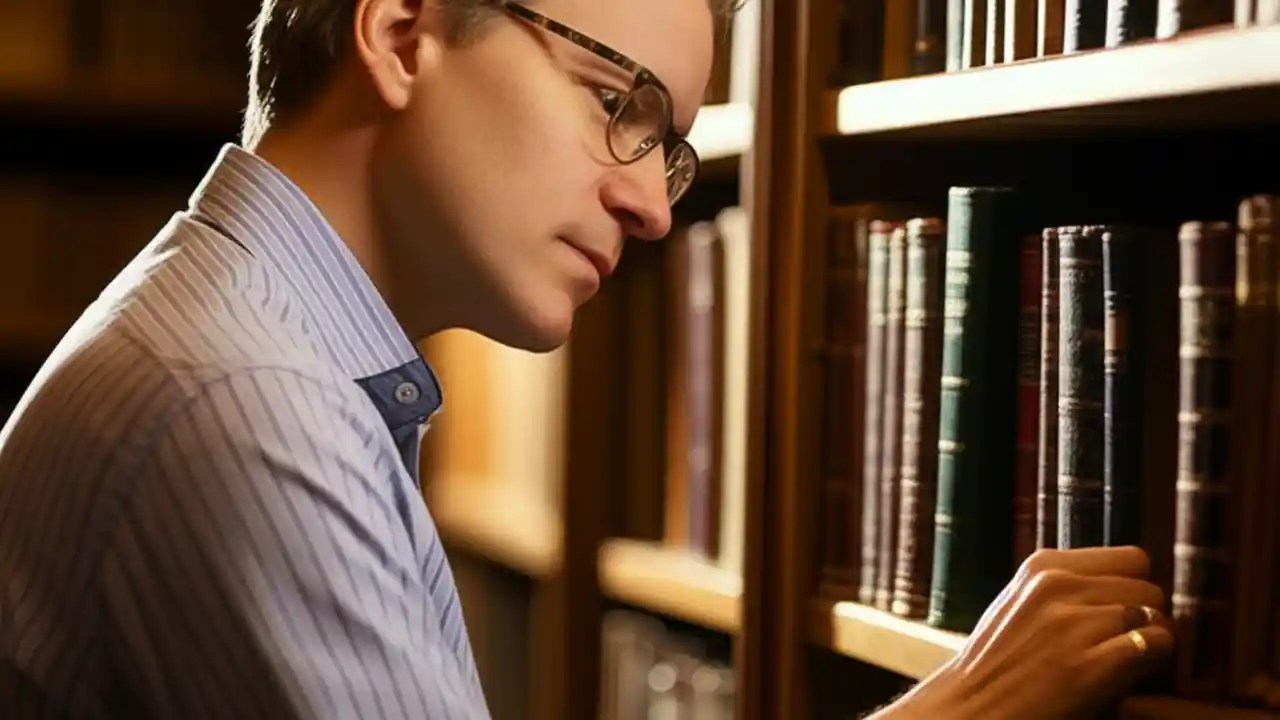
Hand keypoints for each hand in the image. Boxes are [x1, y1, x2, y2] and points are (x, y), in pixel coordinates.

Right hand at [875, 546, 1173, 719]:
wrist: (971, 709)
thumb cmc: (999, 663)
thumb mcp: (1022, 602)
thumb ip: (1067, 585)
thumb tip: (1127, 582)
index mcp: (1042, 567)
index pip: (1132, 559)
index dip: (1135, 588)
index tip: (1121, 613)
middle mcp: (1057, 587)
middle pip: (1148, 589)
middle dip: (1145, 618)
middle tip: (1123, 646)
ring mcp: (1073, 625)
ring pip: (1156, 617)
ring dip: (1148, 643)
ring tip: (1121, 663)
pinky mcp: (1090, 667)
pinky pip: (1157, 644)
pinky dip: (1154, 662)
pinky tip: (1128, 676)